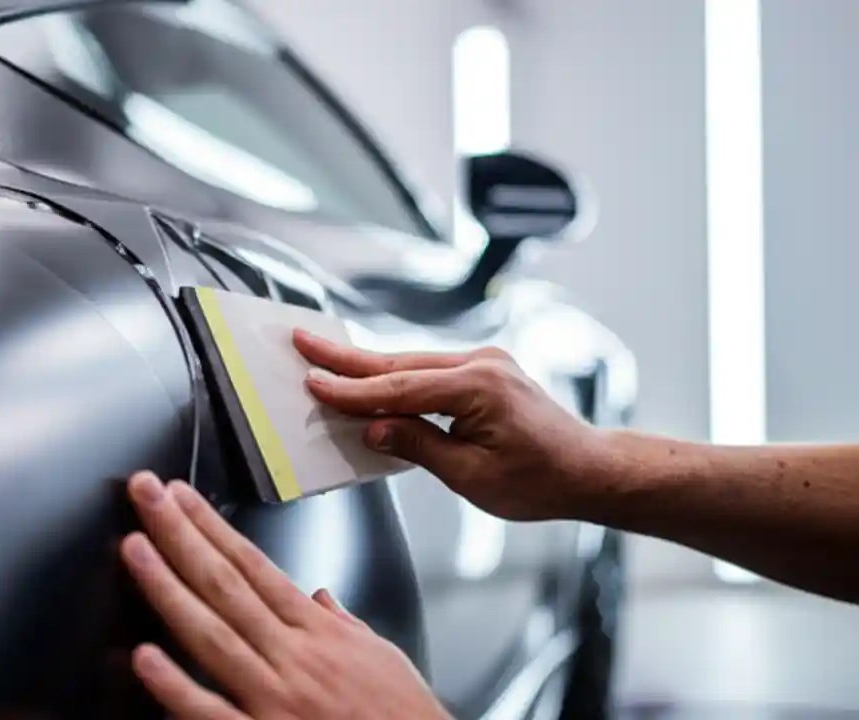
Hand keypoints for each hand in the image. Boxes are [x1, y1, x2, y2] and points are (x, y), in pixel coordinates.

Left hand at [121, 471, 451, 719]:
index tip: (181, 496)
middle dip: (180, 534)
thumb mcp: (382, 657)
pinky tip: (145, 657)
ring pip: (211, 634)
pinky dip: (177, 686)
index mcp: (316, 634)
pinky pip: (212, 711)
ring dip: (168, 588)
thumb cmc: (404, 718)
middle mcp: (291, 657)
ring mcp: (274, 698)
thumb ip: (343, 624)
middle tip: (146, 492)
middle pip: (224, 584)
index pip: (254, 565)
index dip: (212, 526)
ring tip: (134, 548)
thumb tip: (318, 597)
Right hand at [294, 329, 608, 520]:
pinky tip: (370, 376)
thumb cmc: (539, 480)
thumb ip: (418, 445)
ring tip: (324, 358)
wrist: (587, 470)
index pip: (398, 389)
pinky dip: (396, 376)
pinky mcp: (484, 371)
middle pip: (398, 363)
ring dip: (367, 366)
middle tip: (304, 342)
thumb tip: (373, 428)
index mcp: (478, 387)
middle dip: (346, 358)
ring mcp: (484, 363)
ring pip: (410, 364)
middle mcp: (481, 364)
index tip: (313, 383)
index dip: (350, 390)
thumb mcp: (471, 476)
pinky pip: (428, 370)